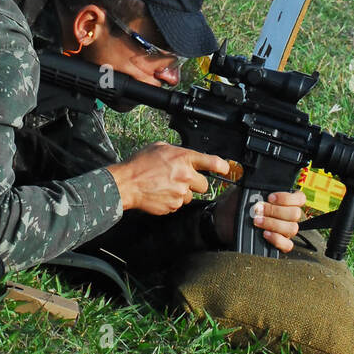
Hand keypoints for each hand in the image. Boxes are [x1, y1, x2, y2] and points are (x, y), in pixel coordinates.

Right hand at [107, 143, 230, 215]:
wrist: (127, 183)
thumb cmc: (140, 164)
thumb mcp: (159, 147)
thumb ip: (176, 151)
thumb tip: (184, 155)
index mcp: (183, 158)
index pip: (212, 162)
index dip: (222, 166)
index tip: (226, 169)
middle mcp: (185, 176)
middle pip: (204, 185)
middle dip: (195, 183)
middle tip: (182, 179)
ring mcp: (180, 193)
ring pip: (190, 196)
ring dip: (182, 193)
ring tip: (166, 186)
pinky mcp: (173, 206)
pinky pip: (178, 205)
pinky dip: (172, 201)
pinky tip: (161, 194)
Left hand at [214, 188, 305, 252]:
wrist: (221, 219)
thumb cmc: (234, 203)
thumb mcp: (245, 189)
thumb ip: (257, 185)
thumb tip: (263, 179)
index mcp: (282, 199)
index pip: (299, 198)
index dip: (288, 198)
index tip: (270, 197)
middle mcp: (285, 214)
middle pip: (295, 214)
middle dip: (275, 211)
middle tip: (258, 210)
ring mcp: (282, 230)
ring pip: (292, 229)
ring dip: (274, 224)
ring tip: (257, 221)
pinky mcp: (276, 243)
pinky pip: (287, 245)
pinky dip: (277, 239)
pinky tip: (265, 234)